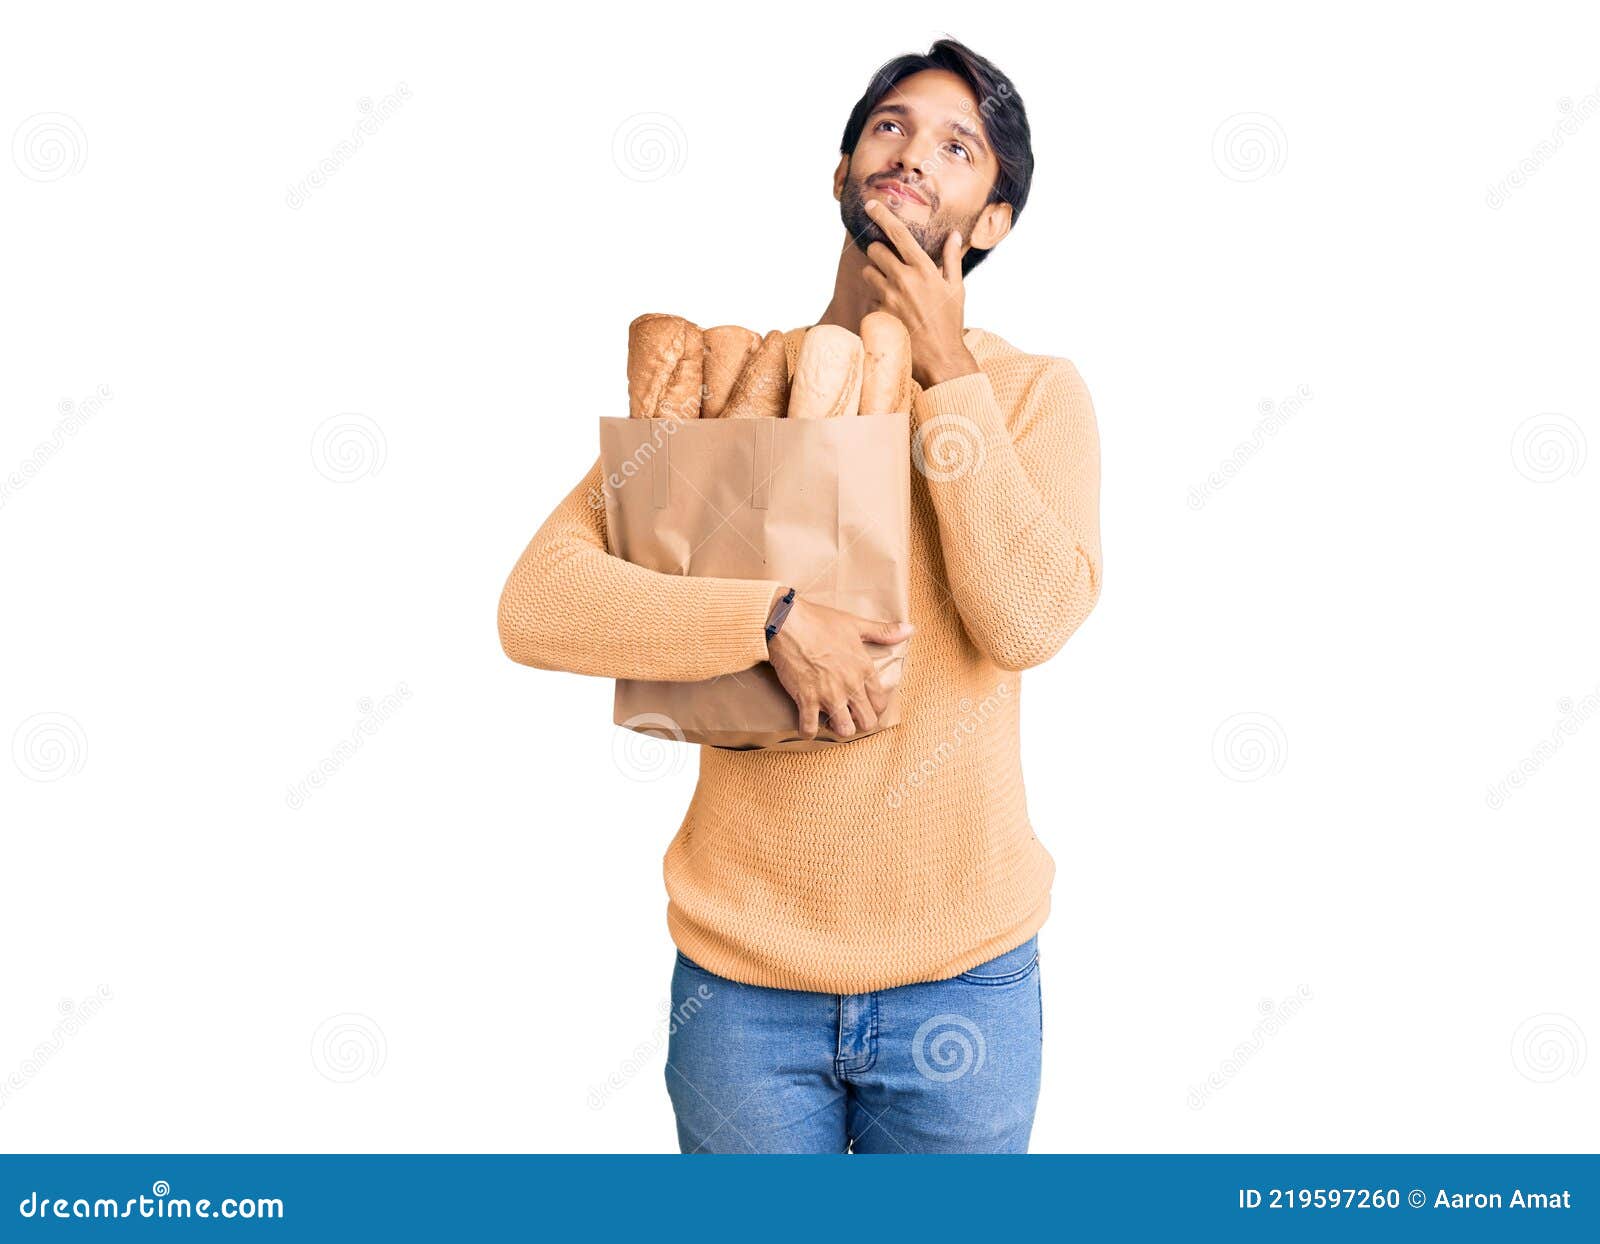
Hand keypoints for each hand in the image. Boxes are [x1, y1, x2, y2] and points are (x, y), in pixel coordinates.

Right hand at [766, 595, 913, 739]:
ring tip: (831, 720)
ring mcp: (828, 694)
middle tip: (850, 715)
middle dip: (860, 721)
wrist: (787, 622)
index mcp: (864, 669)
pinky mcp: (806, 699)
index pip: (880, 701)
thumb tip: (910, 629)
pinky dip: (808, 731)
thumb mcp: (855, 624)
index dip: (875, 707)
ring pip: (844, 730)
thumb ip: (883, 632)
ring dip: (838, 728)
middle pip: (867, 721)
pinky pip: (810, 728)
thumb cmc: (820, 621)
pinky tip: (806, 724)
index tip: (865, 704)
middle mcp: (850, 685)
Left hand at [861, 197, 980, 388]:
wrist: (939, 357)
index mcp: (923, 268)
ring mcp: (888, 297)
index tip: (870, 204)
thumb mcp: (956, 289)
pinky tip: (893, 314)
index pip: (897, 233)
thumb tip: (954, 235)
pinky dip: (878, 302)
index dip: (882, 215)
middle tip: (890, 264)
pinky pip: (871, 299)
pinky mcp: (878, 314)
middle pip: (875, 250)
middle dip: (879, 253)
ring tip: (893, 291)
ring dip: (876, 277)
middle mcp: (903, 279)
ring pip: (868, 273)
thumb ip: (951, 259)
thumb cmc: (950, 322)